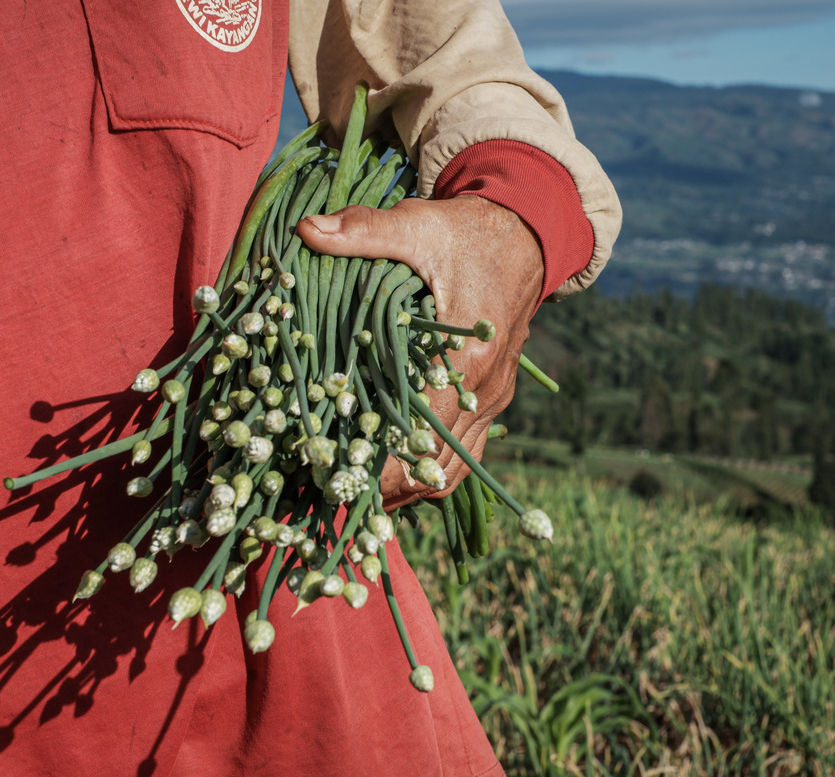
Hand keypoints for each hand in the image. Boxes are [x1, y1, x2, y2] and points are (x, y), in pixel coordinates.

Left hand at [297, 195, 542, 508]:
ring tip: (356, 494)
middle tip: (331, 490)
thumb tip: (307, 230)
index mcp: (468, 357)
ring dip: (408, 487)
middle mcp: (487, 389)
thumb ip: (363, 230)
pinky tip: (392, 475)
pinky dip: (429, 471)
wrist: (527, 232)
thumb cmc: (466, 232)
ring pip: (454, 470)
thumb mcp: (417, 224)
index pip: (421, 433)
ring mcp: (494, 399)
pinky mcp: (492, 399)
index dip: (378, 461)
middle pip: (436, 466)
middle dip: (385, 486)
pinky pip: (464, 452)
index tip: (332, 471)